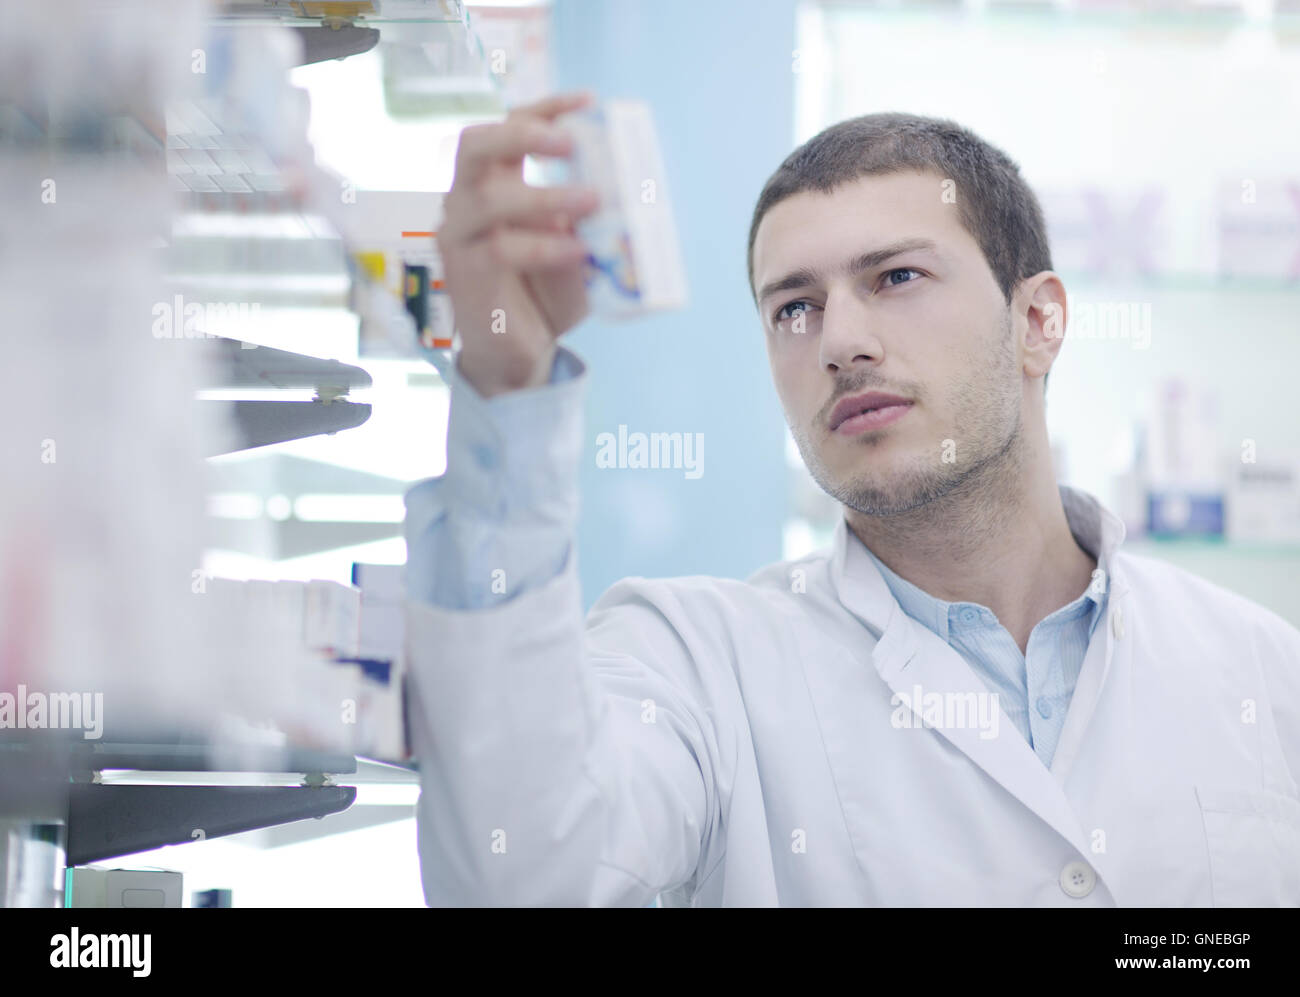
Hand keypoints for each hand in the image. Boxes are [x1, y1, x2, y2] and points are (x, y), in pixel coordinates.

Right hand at [438, 91, 600, 396]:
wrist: (519, 354)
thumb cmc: (545, 295)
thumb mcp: (576, 247)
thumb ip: (588, 220)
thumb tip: (624, 190)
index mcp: (490, 184)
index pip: (507, 126)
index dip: (545, 108)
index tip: (589, 102)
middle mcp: (466, 201)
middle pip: (476, 144)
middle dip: (523, 134)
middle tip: (570, 143)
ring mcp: (459, 236)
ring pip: (489, 197)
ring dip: (545, 195)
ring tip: (591, 201)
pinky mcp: (464, 273)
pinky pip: (499, 249)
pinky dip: (543, 246)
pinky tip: (576, 252)